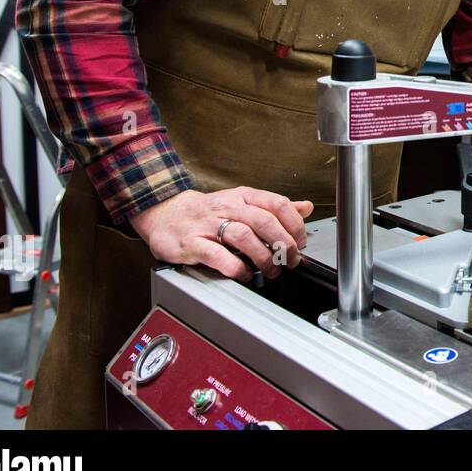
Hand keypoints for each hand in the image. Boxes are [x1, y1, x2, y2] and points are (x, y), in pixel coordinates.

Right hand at [129, 186, 313, 281]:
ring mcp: (209, 224)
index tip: (301, 242)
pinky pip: (218, 255)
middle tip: (291, 260)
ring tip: (272, 271)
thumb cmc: (208, 211)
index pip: (277, 204)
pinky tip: (245, 274)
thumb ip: (274, 207)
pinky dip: (236, 268)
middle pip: (264, 221)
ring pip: (244, 237)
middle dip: (284, 244)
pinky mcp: (193, 243)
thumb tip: (306, 207)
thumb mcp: (243, 202)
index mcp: (243, 196)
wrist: (166, 214)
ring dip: (264, 257)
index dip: (294, 225)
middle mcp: (228, 207)